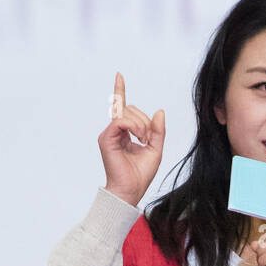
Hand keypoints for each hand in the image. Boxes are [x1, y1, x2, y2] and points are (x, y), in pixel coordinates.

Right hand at [98, 72, 165, 206]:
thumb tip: (159, 111)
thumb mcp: (156, 149)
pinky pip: (121, 120)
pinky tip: (139, 137)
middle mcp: (115, 132)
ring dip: (141, 124)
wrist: (130, 190)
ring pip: (126, 113)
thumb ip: (158, 131)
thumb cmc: (140, 174)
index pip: (122, 107)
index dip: (120, 90)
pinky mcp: (106, 138)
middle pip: (130, 109)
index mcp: (125, 133)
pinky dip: (133, 126)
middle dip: (145, 121)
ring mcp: (109, 134)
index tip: (119, 75)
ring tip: (144, 141)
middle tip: (149, 139)